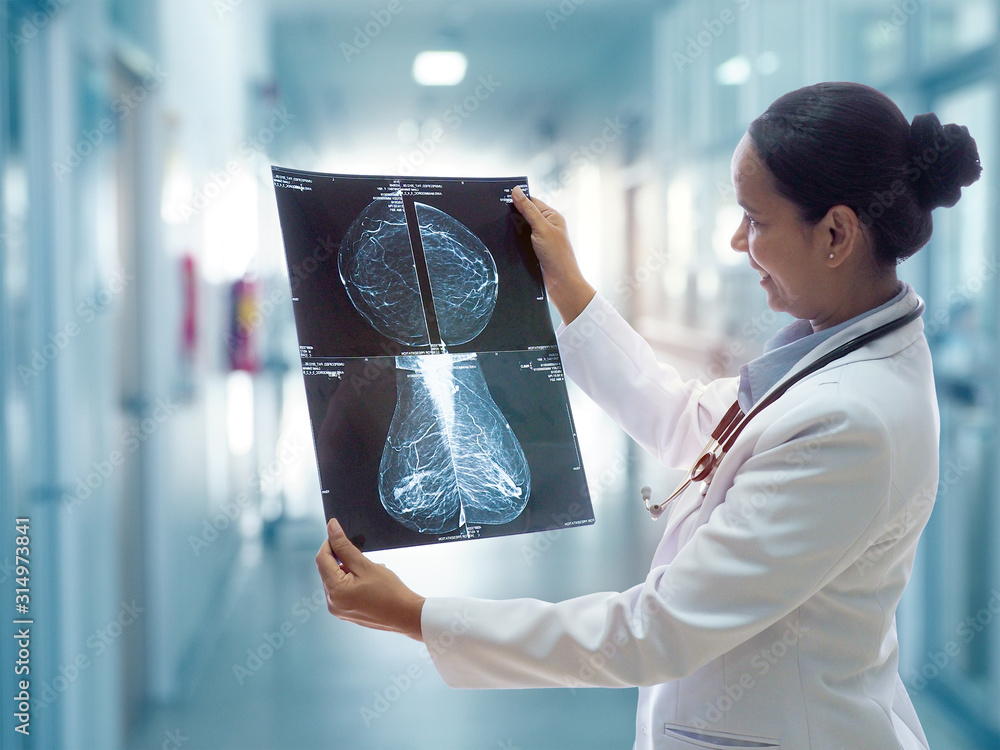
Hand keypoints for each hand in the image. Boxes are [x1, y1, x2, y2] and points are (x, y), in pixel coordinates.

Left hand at [315, 518, 424, 640]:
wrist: (405, 615)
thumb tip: (331, 528)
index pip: (322, 559)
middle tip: (359, 552)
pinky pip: (341, 590)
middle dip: (339, 558)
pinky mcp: (345, 612)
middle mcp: (332, 602)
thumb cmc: (389, 591)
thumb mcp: (365, 565)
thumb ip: (345, 546)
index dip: (329, 543)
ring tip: (367, 570)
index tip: (337, 532)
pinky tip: (366, 581)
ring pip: (334, 580)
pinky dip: (349, 581)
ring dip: (346, 569)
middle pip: (327, 570)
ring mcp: (338, 609)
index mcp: (335, 591)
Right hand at [512, 186, 595, 324]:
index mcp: (552, 216)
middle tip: (500, 216)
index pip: (532, 201)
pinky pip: (520, 240)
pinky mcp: (534, 250)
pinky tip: (508, 241)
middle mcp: (547, 226)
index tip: (503, 199)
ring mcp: (540, 238)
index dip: (518, 200)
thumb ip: (528, 210)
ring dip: (513, 229)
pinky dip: (514, 240)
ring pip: (521, 228)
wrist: (560, 283)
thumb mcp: (542, 228)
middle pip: (525, 214)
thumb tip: (516, 191)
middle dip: (514, 216)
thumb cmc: (557, 256)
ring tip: (503, 229)